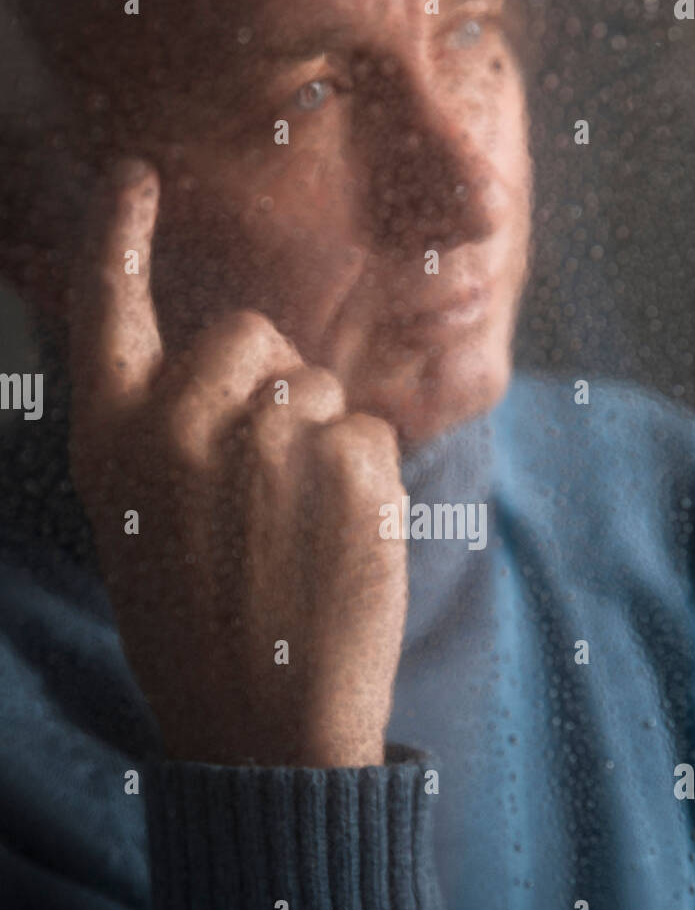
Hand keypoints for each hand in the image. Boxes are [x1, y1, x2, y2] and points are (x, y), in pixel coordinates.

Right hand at [67, 159, 407, 766]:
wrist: (262, 733)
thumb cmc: (200, 633)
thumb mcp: (140, 530)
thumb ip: (164, 440)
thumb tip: (236, 372)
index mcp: (113, 441)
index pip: (110, 307)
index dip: (119, 236)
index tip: (135, 176)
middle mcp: (179, 422)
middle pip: (251, 333)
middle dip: (272, 384)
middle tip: (265, 483)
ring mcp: (265, 439)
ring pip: (318, 387)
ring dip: (319, 445)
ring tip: (295, 537)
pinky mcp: (347, 465)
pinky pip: (370, 432)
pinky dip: (367, 482)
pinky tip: (337, 549)